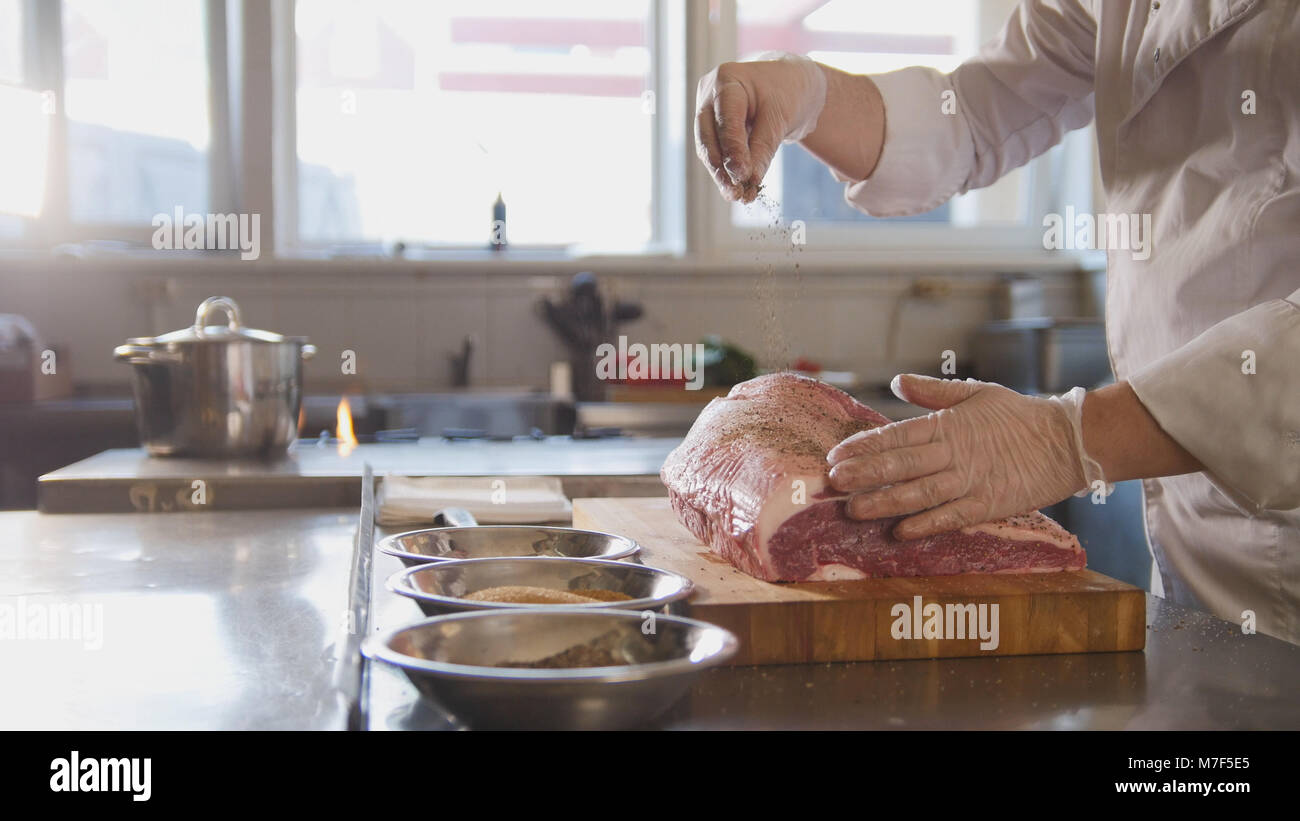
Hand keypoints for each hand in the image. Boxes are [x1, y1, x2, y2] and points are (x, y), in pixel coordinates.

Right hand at [694, 53, 826, 201]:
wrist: (791, 86)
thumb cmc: (788, 93)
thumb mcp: (781, 117)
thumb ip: (763, 147)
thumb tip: (749, 181)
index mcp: (727, 80)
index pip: (725, 119)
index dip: (732, 149)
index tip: (741, 175)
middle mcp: (710, 94)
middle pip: (708, 136)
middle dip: (721, 167)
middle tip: (734, 193)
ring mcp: (708, 111)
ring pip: (709, 148)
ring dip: (723, 175)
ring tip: (737, 196)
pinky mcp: (713, 128)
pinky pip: (717, 152)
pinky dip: (728, 171)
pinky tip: (738, 189)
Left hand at [826, 374, 1089, 539]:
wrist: (1068, 441)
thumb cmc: (1018, 415)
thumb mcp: (976, 394)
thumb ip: (933, 392)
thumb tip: (896, 381)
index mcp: (948, 426)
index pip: (897, 436)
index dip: (864, 446)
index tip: (835, 455)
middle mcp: (955, 454)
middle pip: (901, 466)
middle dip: (864, 474)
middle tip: (832, 482)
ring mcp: (971, 481)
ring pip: (920, 493)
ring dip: (885, 502)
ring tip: (854, 510)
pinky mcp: (989, 505)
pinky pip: (953, 516)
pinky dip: (927, 524)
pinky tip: (900, 531)